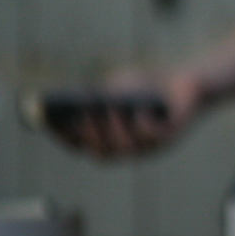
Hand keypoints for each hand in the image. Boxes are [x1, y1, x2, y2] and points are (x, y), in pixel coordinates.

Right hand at [57, 69, 201, 158]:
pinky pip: (152, 137)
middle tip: (83, 115)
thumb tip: (77, 101)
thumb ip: (97, 93)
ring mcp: (147, 146)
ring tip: (112, 109)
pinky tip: (140, 111)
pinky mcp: (168, 138)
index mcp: (107, 138)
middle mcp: (125, 147)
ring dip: (115, 129)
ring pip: (125, 148)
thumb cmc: (145, 85)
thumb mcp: (115, 86)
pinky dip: (143, 125)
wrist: (184, 83)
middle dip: (89, 135)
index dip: (63, 137)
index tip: (50, 121)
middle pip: (99, 152)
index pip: (78, 145)